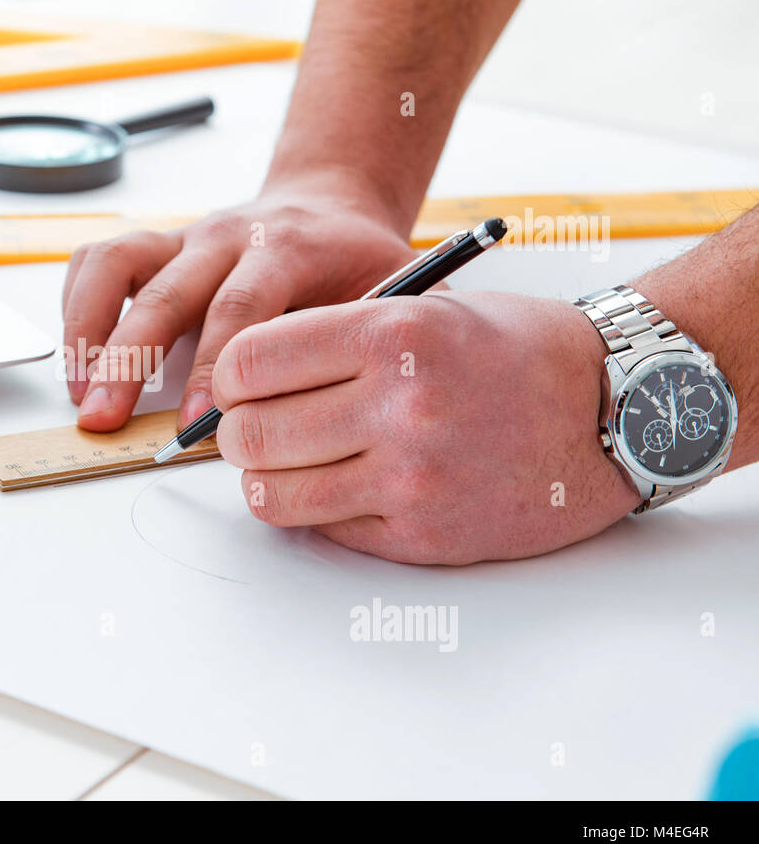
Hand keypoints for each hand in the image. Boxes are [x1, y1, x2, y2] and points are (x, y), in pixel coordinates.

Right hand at [62, 170, 414, 431]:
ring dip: (87, 331)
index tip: (196, 423)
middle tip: (105, 419)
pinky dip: (75, 308)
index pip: (239, 304)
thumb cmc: (356, 260)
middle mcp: (225, 236)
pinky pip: (96, 261)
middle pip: (164, 291)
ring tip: (80, 394)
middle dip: (128, 360)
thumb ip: (374, 337)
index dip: (214, 365)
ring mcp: (182, 237)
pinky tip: (76, 362)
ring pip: (114, 264)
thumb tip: (348, 408)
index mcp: (285, 247)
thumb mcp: (392, 289)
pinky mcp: (153, 245)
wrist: (328, 203)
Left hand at [211, 291, 641, 564]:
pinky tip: (349, 484)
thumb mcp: (423, 309)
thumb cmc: (516, 351)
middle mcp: (397, 407)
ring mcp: (411, 478)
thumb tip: (242, 382)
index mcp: (389, 335)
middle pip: (248, 434)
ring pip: (273, 494)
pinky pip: (325, 530)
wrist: (614, 409)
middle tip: (252, 428)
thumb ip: (333, 340)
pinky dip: (321, 510)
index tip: (239, 384)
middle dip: (236, 432)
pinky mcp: (424, 534)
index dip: (229, 377)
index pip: (248, 362)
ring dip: (268, 479)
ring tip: (291, 461)